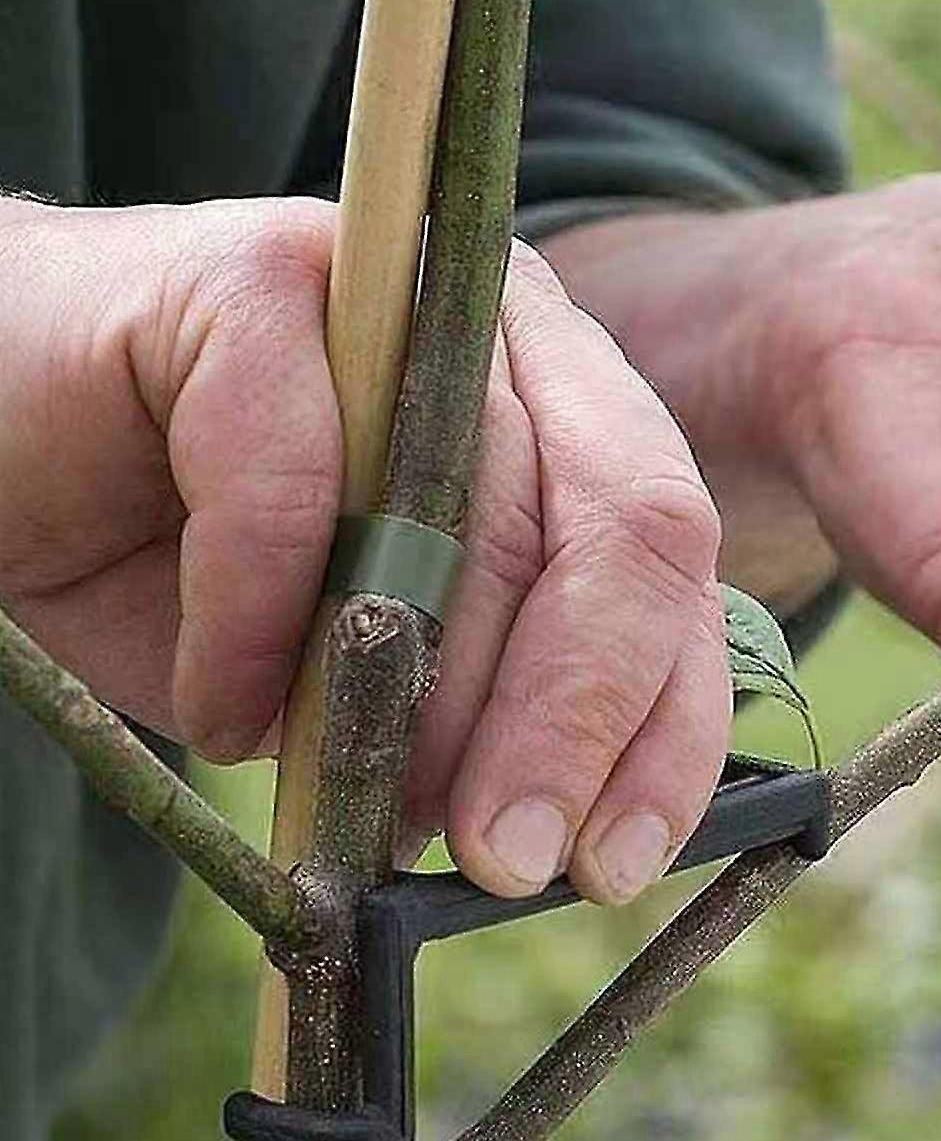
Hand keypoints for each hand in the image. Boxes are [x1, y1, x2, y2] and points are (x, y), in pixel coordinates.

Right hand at [0, 195, 729, 900]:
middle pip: (622, 528)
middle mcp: (508, 339)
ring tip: (358, 808)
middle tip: (503, 860)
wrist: (6, 451)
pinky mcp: (255, 279)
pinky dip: (253, 629)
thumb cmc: (198, 568)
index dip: (663, 722)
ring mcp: (396, 293)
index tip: (612, 862)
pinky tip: (223, 710)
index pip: (673, 567)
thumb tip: (552, 833)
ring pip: (471, 513)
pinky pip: (288, 487)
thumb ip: (472, 718)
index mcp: (570, 417)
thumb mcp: (369, 673)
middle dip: (569, 725)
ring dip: (420, 703)